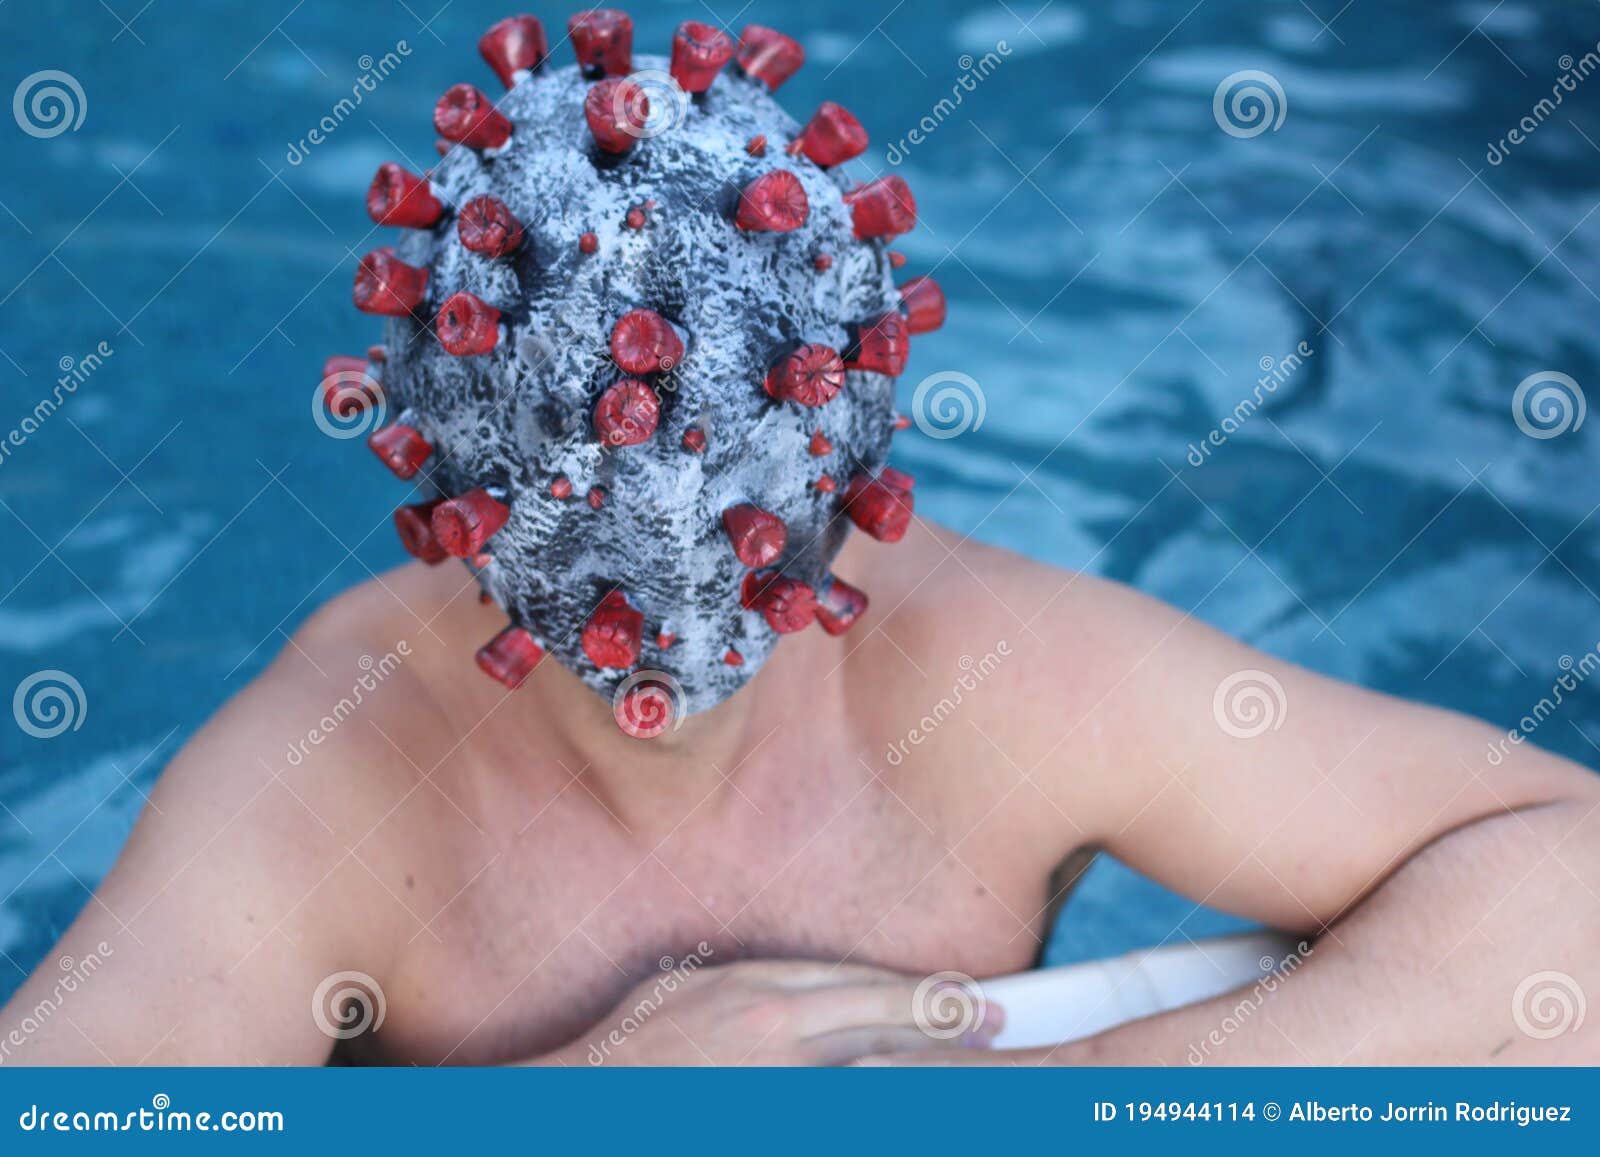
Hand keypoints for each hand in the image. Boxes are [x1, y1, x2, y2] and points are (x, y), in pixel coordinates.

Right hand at [550, 960, 1004, 1066]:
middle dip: (949, 1020)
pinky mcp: (776, 1113)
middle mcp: (779, 1037)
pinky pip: (847, 1103)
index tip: (968, 997)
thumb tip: (822, 985)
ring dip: (929, 1066)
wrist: (589, 1102)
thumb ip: (763, 984)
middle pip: (886, 1022)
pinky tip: (913, 1096)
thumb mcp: (695, 987)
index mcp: (761, 995)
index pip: (867, 985)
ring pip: (877, 1071)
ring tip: (980, 1064)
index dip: (926, 993)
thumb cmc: (632, 1046)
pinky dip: (886, 1099)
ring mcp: (780, 1085)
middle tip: (999, 1023)